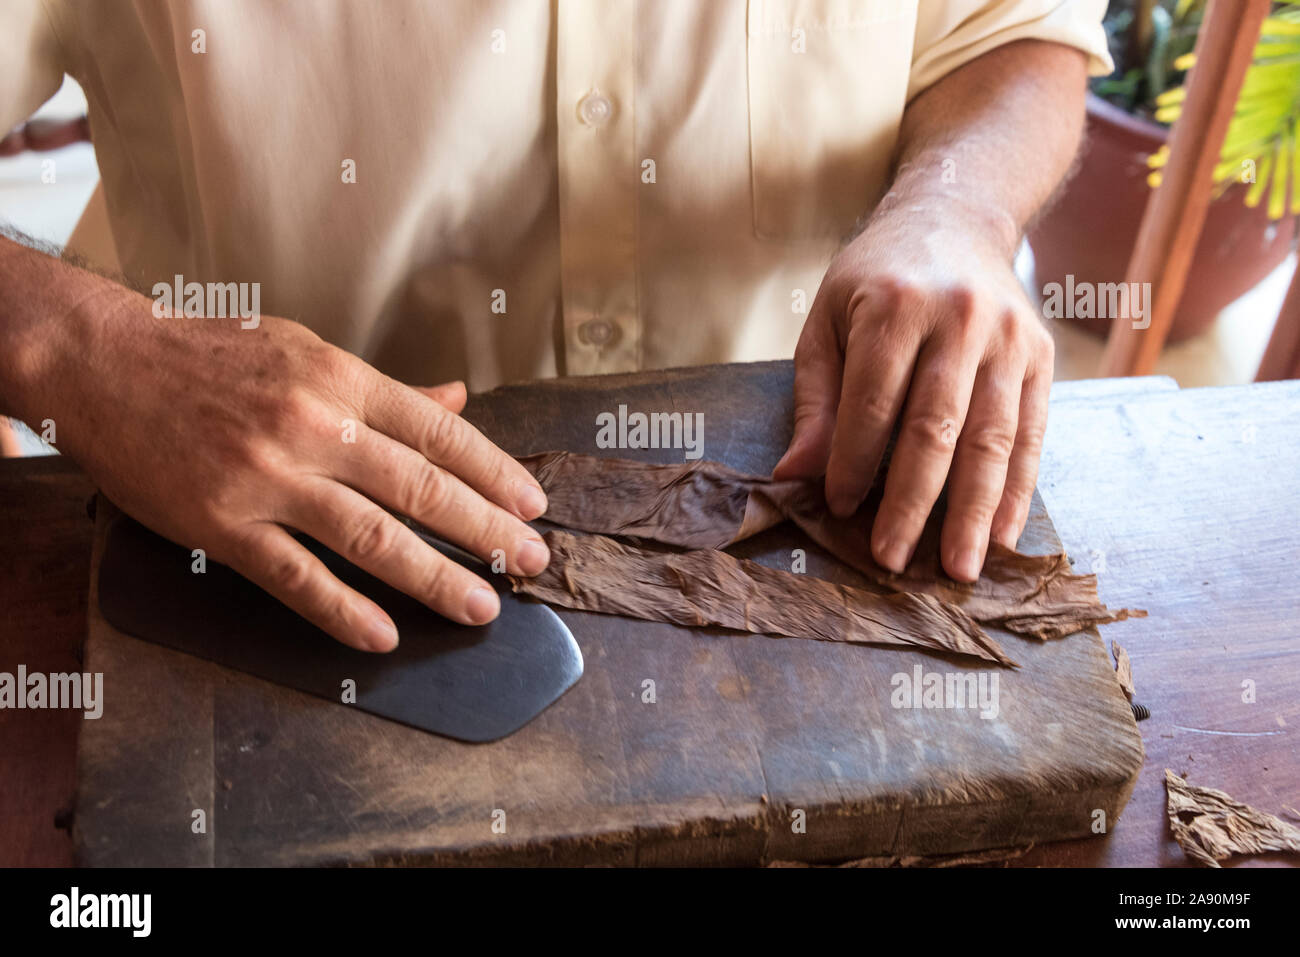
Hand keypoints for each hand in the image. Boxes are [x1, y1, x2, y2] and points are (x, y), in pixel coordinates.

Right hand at [34, 290, 549, 650]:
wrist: (104, 361)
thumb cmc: (210, 352)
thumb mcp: (307, 350)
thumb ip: (384, 389)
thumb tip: (454, 400)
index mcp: (341, 380)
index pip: (439, 434)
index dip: (495, 472)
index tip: (532, 504)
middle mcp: (315, 426)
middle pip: (422, 489)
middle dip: (486, 532)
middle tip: (530, 562)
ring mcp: (269, 478)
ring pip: (372, 538)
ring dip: (435, 579)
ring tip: (481, 608)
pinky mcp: (222, 524)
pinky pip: (295, 577)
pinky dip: (343, 612)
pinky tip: (383, 636)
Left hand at [774, 204, 1052, 581]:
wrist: (956, 218)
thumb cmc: (878, 278)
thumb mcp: (828, 320)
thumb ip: (816, 399)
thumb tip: (795, 475)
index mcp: (896, 307)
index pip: (874, 403)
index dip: (855, 462)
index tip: (840, 509)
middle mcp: (960, 321)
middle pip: (936, 429)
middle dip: (911, 503)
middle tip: (892, 560)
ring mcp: (1009, 340)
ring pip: (991, 440)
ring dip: (972, 512)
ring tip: (957, 569)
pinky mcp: (1042, 357)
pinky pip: (1030, 435)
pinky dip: (1016, 490)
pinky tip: (1000, 535)